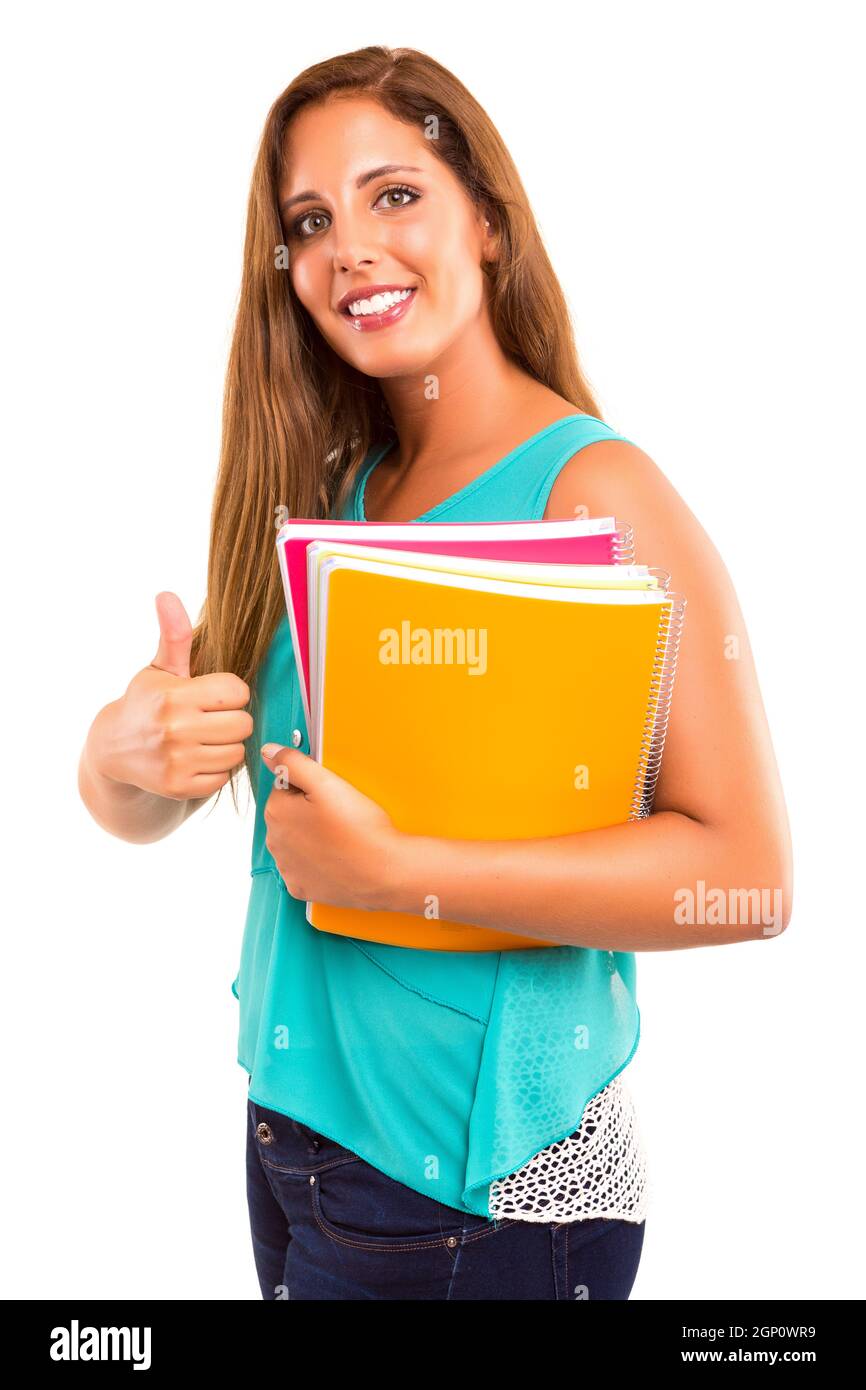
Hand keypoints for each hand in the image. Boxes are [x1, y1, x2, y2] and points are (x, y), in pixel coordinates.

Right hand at [87, 591, 253, 799]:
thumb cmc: (146, 703)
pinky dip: (215, 770)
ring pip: (237, 752)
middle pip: (243, 723)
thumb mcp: (159, 669)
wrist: (113, 751)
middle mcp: (175, 729)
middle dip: (232, 719)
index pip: (237, 690)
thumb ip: (173, 635)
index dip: (230, 691)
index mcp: (174, 696)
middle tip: (210, 718)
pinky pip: (224, 777)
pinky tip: (197, 759)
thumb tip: (167, 595)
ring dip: (226, 745)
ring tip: (204, 738)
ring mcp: (178, 761)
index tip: (212, 695)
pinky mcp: (179, 786)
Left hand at [260, 743, 402, 909]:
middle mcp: (274, 842)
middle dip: (308, 811)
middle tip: (339, 816)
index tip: (330, 796)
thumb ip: (292, 762)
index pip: (285, 786)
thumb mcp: (326, 783)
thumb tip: (268, 751)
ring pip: (295, 841)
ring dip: (311, 836)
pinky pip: (303, 867)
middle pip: (289, 814)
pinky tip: (336, 856)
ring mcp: (287, 867)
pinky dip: (316, 862)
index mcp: (276, 812)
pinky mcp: (300, 887)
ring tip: (340, 836)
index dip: (310, 787)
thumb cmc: (359, 829)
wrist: (384, 871)